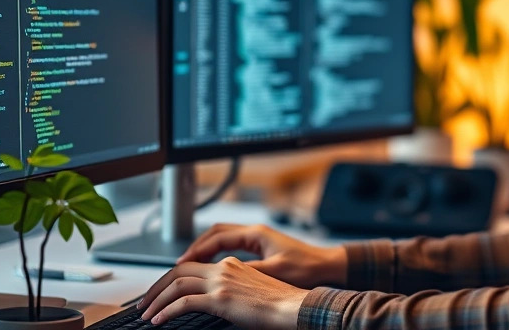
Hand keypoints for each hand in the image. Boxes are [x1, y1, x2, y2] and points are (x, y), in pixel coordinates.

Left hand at [138, 257, 309, 328]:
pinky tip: (159, 321)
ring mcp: (221, 282)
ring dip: (156, 299)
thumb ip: (231, 292)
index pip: (192, 266)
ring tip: (146, 314)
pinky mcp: (220, 298)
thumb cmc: (280, 304)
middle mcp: (223, 268)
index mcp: (231, 265)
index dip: (172, 277)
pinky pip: (183, 302)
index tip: (161, 291)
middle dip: (156, 286)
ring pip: (176, 284)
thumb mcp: (251, 292)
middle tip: (144, 302)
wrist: (294, 307)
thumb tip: (217, 304)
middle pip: (178, 270)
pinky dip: (166, 311)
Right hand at [177, 223, 346, 288]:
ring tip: (190, 266)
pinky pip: (232, 247)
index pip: (216, 237)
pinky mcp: (262, 248)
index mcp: (256, 234)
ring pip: (223, 239)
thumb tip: (222, 275)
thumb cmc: (308, 268)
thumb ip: (249, 272)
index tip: (181, 263)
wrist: (328, 266)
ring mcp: (258, 239)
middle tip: (179, 264)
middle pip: (215, 234)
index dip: (196, 250)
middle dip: (195, 247)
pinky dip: (218, 255)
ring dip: (205, 250)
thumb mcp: (275, 271)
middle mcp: (255, 232)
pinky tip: (211, 269)